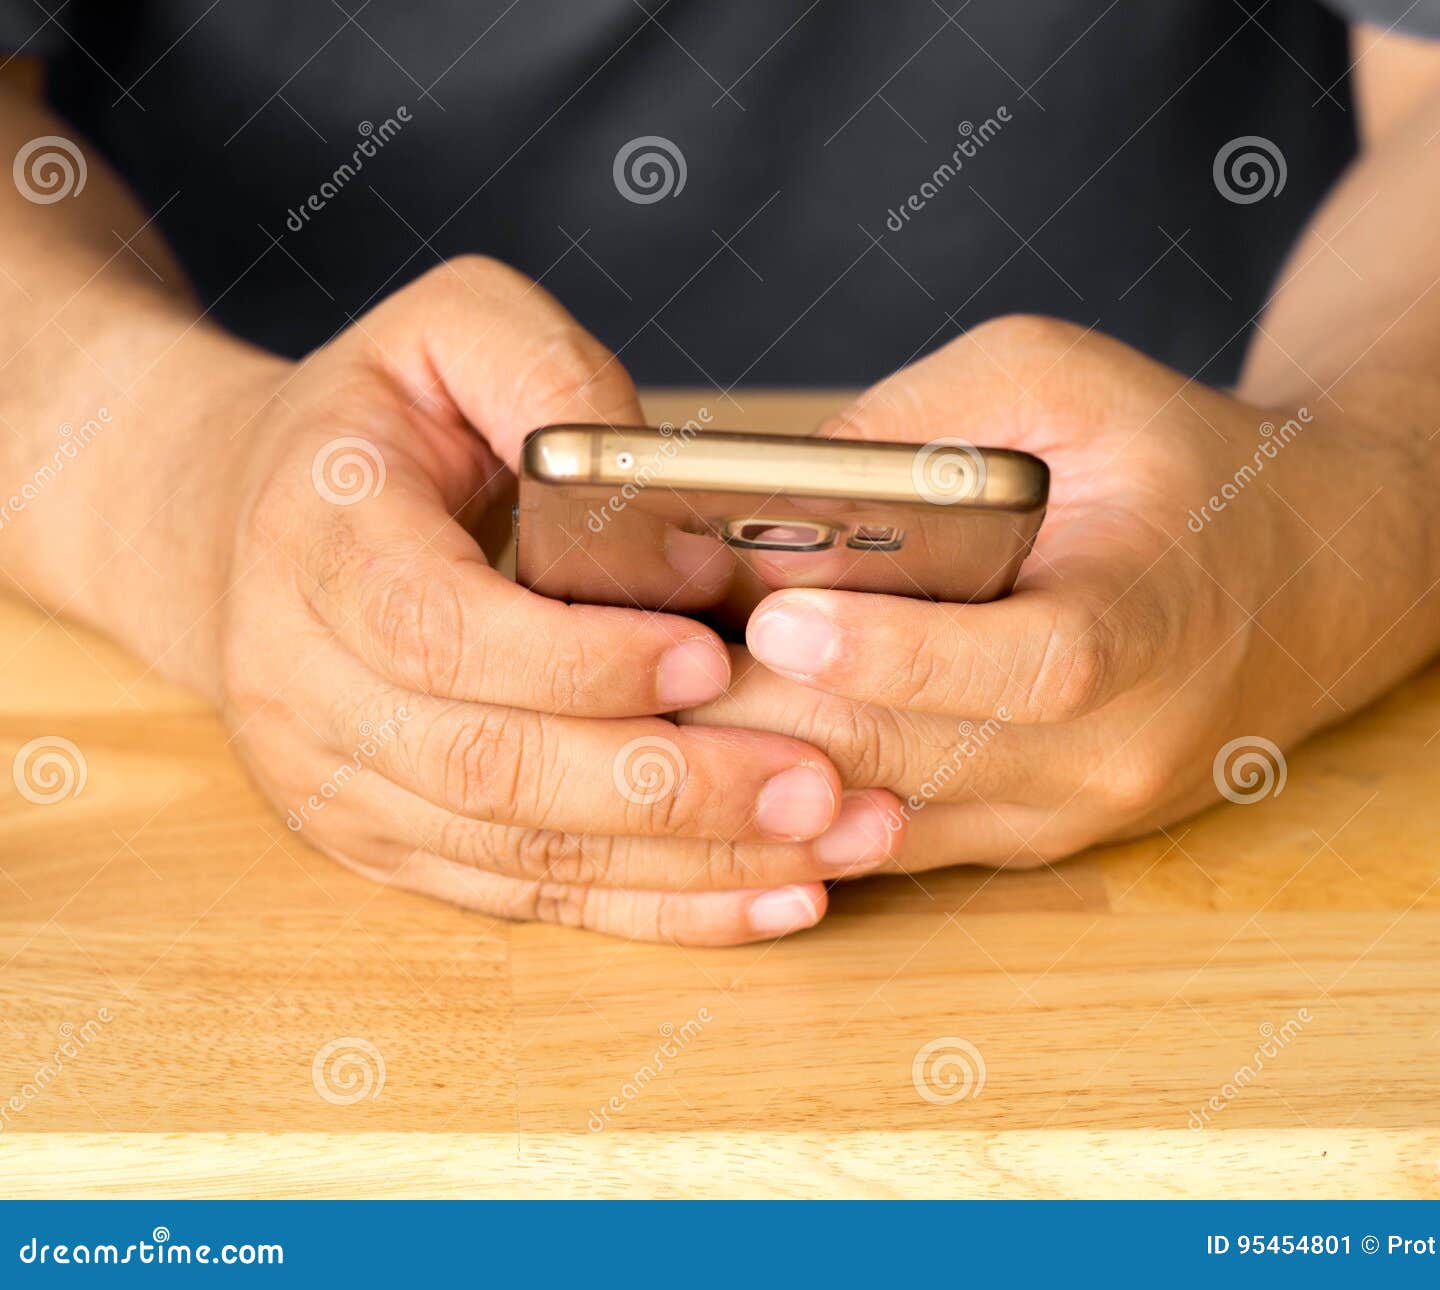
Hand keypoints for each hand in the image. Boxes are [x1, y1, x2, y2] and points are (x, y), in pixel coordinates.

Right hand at [192, 258, 902, 940]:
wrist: (244, 524)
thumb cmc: (377, 420)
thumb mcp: (450, 334)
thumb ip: (549, 378)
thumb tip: (670, 507)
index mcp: (316, 538)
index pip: (440, 628)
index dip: (575, 659)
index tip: (707, 655)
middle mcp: (303, 680)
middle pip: (489, 768)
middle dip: (666, 786)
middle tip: (816, 782)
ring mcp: (335, 781)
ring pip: (521, 856)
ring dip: (687, 863)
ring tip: (830, 847)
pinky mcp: (385, 845)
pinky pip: (528, 899)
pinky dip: (656, 909)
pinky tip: (768, 901)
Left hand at [683, 315, 1337, 872]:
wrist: (1307, 575)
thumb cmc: (1174, 459)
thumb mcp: (1060, 383)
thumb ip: (922, 425)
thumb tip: (770, 499)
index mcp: (1153, 621)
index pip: (1031, 665)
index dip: (900, 654)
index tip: (782, 624)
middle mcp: (1121, 745)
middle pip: (927, 760)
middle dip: (777, 723)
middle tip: (652, 678)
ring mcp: (1079, 813)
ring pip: (895, 822)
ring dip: (772, 779)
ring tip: (661, 721)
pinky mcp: (1040, 840)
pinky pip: (903, 844)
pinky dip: (810, 811)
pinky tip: (726, 767)